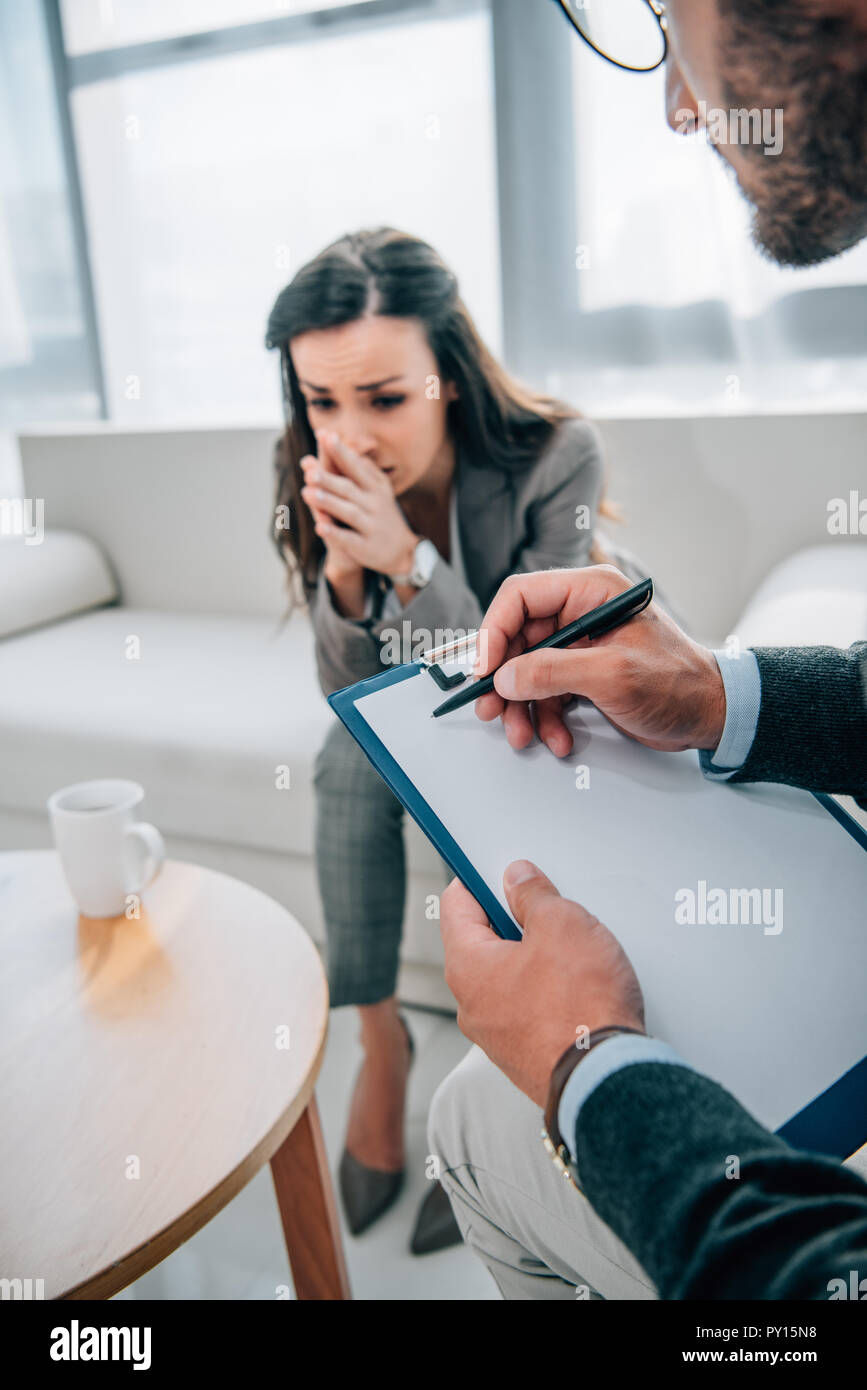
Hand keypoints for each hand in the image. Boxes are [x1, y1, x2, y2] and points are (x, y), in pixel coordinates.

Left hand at [300, 430, 417, 576]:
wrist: (401, 550)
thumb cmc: (380, 511)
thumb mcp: (376, 488)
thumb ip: (358, 466)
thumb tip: (337, 441)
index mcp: (375, 486)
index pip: (355, 466)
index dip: (340, 451)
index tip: (325, 435)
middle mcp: (374, 504)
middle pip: (349, 489)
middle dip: (329, 479)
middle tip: (309, 471)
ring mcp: (371, 526)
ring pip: (348, 512)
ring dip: (328, 503)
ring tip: (308, 493)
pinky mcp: (366, 547)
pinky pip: (349, 539)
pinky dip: (335, 533)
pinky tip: (319, 528)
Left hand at [440, 862, 644, 1107]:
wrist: (606, 1080)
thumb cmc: (580, 1007)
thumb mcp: (562, 923)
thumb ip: (533, 894)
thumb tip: (518, 880)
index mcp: (466, 966)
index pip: (456, 906)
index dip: (479, 880)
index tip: (501, 871)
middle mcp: (471, 1004)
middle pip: (483, 942)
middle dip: (515, 921)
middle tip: (550, 911)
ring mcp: (496, 1034)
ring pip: (509, 977)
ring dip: (535, 958)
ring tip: (573, 953)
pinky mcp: (524, 1053)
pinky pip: (528, 1008)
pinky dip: (548, 992)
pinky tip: (579, 989)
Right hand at [474, 565, 725, 754]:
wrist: (711, 715)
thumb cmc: (678, 683)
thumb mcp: (612, 676)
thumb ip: (553, 672)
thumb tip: (505, 677)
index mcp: (591, 591)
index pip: (521, 596)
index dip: (494, 631)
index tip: (483, 668)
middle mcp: (582, 612)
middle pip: (518, 638)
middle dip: (504, 679)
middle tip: (490, 709)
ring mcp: (581, 644)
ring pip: (527, 670)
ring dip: (521, 707)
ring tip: (522, 735)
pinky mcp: (584, 674)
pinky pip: (546, 692)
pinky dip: (545, 718)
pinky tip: (557, 738)